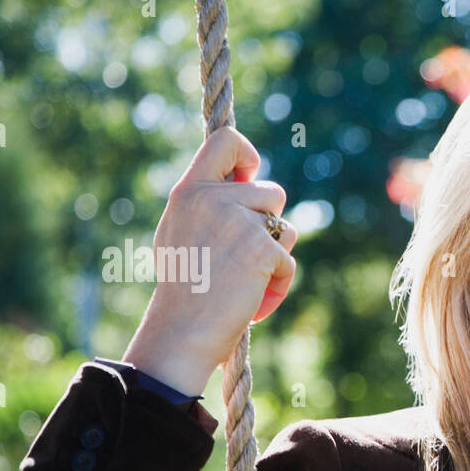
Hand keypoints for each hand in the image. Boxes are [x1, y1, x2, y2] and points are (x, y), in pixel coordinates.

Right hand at [124, 127, 297, 395]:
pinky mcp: (262, 248)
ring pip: (286, 226)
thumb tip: (246, 178)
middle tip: (246, 254)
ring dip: (277, 253)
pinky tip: (253, 298)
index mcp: (189, 191)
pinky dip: (278, 282)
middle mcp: (212, 199)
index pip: (225, 141)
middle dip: (270, 224)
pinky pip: (288, 259)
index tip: (250, 175)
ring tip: (248, 278)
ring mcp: (238, 222)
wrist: (182, 330)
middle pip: (271, 191)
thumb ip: (208, 203)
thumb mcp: (181, 232)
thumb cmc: (184, 288)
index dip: (247, 154)